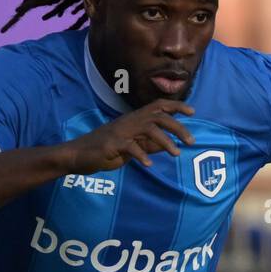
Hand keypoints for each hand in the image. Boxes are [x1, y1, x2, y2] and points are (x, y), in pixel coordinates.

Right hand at [59, 100, 194, 174]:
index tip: (192, 112)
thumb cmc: (106, 150)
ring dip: (165, 141)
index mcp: (134, 119)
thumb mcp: (131, 147)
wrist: (78, 154)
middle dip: (178, 127)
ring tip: (176, 154)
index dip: (176, 106)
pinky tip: (149, 165)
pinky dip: (142, 155)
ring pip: (149, 129)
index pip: (159, 106)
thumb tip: (170, 145)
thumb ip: (149, 145)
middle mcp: (130, 121)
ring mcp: (120, 132)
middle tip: (191, 141)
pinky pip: (131, 147)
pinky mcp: (112, 144)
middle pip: (159, 117)